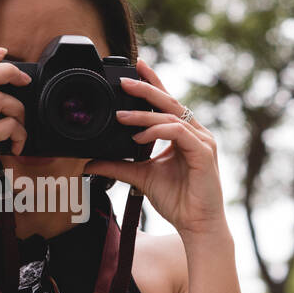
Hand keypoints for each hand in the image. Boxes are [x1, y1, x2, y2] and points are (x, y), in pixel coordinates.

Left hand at [85, 58, 225, 236]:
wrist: (197, 225)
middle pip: (170, 102)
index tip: (136, 67)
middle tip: (124, 80)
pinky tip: (139, 137)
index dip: (153, 83)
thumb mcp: (140, 177)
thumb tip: (90, 163)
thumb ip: (118, 167)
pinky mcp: (204, 153)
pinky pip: (178, 133)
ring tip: (121, 117)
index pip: (168, 103)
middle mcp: (196, 133)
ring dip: (144, 115)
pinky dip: (157, 131)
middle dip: (146, 88)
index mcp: (185, 134)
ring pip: (172, 116)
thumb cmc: (178, 200)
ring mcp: (202, 141)